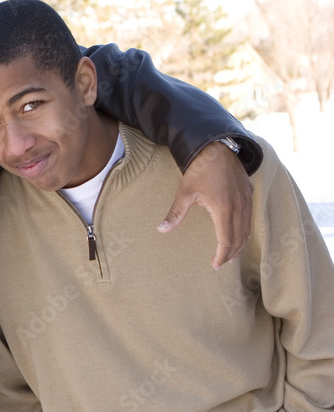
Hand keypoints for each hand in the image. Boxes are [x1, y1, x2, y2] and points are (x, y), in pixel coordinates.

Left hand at [158, 141, 252, 269]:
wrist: (215, 147)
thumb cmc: (199, 170)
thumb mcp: (184, 193)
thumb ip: (175, 214)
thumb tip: (161, 230)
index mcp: (223, 209)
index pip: (226, 240)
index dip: (221, 255)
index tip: (215, 265)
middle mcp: (239, 206)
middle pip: (239, 237)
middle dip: (231, 253)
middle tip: (221, 263)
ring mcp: (246, 199)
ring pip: (247, 228)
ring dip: (239, 243)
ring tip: (230, 254)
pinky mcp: (249, 192)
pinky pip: (249, 216)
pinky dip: (244, 229)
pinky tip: (238, 233)